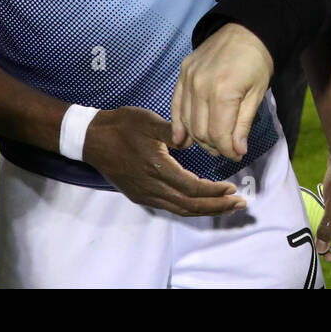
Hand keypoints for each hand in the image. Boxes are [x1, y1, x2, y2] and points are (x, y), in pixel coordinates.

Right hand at [81, 106, 244, 217]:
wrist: (91, 138)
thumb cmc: (121, 125)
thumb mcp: (149, 121)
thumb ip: (173, 131)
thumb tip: (194, 138)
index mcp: (157, 168)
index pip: (192, 188)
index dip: (214, 192)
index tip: (232, 189)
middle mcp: (151, 187)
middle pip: (189, 205)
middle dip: (216, 207)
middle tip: (239, 204)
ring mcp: (144, 194)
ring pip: (179, 209)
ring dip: (205, 210)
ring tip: (226, 207)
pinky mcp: (139, 195)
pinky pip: (169, 207)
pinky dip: (189, 207)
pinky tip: (201, 203)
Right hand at [171, 22, 274, 160]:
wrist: (246, 29)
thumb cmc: (257, 61)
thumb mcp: (257, 94)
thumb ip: (243, 124)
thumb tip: (237, 151)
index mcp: (223, 92)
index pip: (219, 134)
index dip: (228, 150)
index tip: (237, 154)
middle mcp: (200, 86)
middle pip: (200, 130)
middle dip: (214, 146)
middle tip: (227, 149)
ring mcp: (188, 78)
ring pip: (187, 120)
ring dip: (198, 137)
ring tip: (212, 142)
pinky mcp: (183, 72)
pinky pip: (176, 104)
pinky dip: (178, 123)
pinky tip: (181, 139)